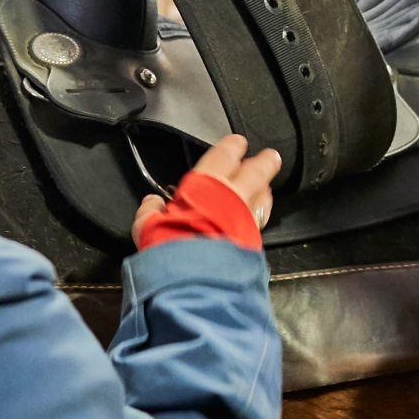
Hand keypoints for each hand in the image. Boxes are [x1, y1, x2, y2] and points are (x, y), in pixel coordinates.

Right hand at [135, 134, 281, 233]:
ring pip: (263, 197)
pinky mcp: (254, 238)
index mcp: (205, 186)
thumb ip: (149, 212)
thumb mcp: (148, 227)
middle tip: (271, 156)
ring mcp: (246, 218)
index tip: (237, 142)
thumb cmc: (173, 246)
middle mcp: (231, 197)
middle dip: (263, 162)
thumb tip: (150, 203)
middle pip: (255, 172)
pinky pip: (261, 219)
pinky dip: (261, 213)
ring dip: (265, 189)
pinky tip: (259, 214)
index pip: (222, 158)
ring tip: (266, 186)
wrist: (198, 276)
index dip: (232, 148)